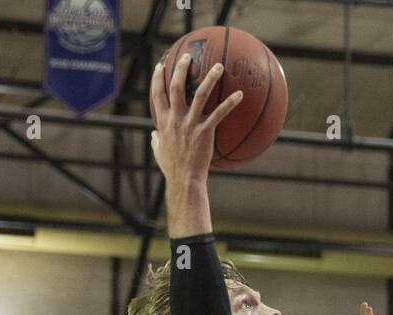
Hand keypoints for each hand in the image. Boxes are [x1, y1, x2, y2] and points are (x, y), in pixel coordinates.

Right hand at [150, 56, 243, 183]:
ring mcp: (190, 124)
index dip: (158, 78)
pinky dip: (230, 103)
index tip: (161, 65)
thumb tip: (153, 135)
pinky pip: (219, 114)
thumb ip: (156, 141)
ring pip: (200, 94)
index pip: (157, 94)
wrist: (184, 181)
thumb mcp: (159, 153)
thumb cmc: (172, 169)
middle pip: (176, 86)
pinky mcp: (204, 132)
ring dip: (209, 78)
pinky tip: (240, 94)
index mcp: (164, 122)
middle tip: (189, 56)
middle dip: (181, 68)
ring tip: (219, 66)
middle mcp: (175, 119)